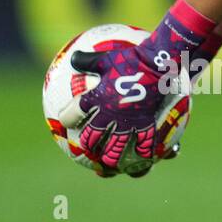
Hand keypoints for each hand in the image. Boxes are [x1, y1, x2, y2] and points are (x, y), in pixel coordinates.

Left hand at [61, 0, 216, 170]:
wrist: (156, 64)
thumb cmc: (130, 58)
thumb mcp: (105, 57)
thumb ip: (88, 60)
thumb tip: (73, 56)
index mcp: (95, 100)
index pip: (73, 114)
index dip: (66, 118)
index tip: (64, 120)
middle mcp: (109, 116)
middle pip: (92, 138)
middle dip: (87, 146)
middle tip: (86, 150)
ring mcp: (127, 124)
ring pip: (115, 149)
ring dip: (110, 158)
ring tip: (109, 164)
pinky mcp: (146, 125)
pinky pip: (145, 145)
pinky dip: (145, 154)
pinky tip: (146, 159)